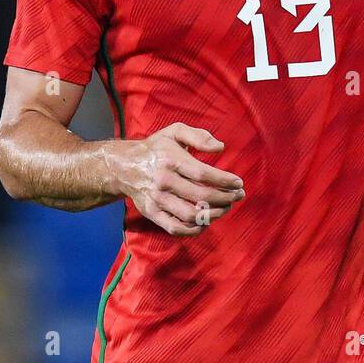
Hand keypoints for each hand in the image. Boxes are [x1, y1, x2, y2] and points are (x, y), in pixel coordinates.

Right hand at [107, 122, 244, 236]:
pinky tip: (206, 222)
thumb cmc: (156, 148)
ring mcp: (157, 199)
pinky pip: (176, 228)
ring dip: (214, 214)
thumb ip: (199, 136)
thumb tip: (220, 147)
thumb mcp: (175, 132)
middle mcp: (163, 181)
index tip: (239, 183)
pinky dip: (194, 230)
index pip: (203, 174)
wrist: (124, 166)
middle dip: (225, 198)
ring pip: (191, 215)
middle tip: (238, 196)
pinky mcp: (152, 213)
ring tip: (225, 207)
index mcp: (170, 159)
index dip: (225, 181)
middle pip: (201, 196)